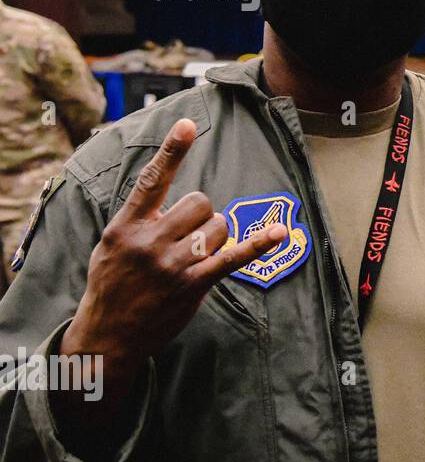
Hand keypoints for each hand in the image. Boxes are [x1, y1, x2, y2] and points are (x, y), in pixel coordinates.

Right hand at [62, 118, 286, 372]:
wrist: (106, 336)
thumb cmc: (112, 285)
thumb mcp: (110, 246)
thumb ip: (138, 220)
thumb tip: (170, 198)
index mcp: (125, 226)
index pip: (151, 180)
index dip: (171, 152)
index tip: (188, 125)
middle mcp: (148, 241)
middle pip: (200, 202)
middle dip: (202, 215)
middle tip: (187, 237)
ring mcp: (170, 264)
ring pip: (217, 227)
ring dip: (214, 237)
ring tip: (193, 257)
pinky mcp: (191, 285)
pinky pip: (232, 258)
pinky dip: (258, 245)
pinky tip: (281, 233)